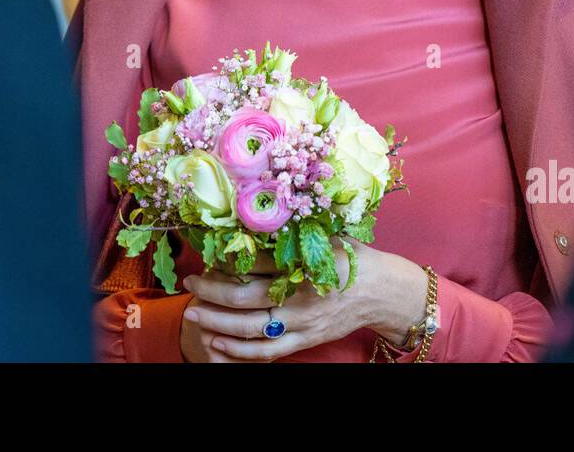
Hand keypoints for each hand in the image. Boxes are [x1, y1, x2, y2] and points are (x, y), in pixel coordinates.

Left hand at [181, 239, 422, 360]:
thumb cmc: (352, 256)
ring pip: (251, 327)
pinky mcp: (305, 340)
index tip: (206, 249)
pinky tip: (217, 342)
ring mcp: (302, 322)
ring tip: (193, 311)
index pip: (257, 260)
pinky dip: (239, 351)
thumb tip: (251, 222)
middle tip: (190, 282)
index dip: (227, 256)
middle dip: (211, 290)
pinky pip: (267, 351)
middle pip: (246, 296)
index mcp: (305, 262)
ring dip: (218, 320)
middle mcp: (301, 295)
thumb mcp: (325, 234)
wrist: (383, 291)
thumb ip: (292, 232)